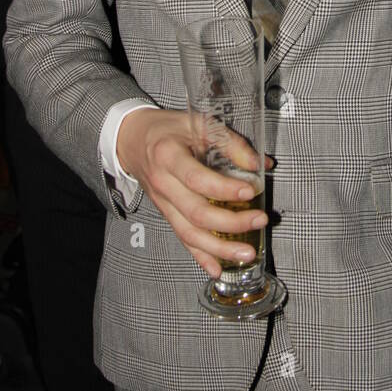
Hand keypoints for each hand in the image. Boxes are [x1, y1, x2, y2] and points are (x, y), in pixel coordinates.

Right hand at [117, 106, 272, 279]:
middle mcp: (164, 184)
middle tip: (258, 220)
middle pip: (196, 213)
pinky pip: (183, 239)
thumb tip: (259, 165)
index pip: (198, 179)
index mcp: (169, 156)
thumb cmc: (166, 129)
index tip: (250, 191)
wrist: (132, 139)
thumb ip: (229, 142)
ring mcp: (163, 203)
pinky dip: (201, 256)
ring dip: (220, 248)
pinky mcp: (166, 214)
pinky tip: (218, 267)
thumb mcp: (197, 123)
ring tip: (246, 253)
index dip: (225, 189)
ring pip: (189, 233)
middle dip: (231, 223)